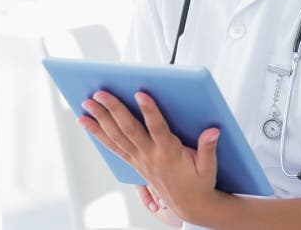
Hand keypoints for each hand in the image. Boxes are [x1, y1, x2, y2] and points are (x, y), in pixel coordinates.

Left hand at [78, 90, 221, 221]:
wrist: (189, 205)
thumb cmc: (200, 183)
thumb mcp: (209, 167)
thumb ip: (209, 148)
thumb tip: (213, 130)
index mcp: (169, 153)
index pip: (157, 128)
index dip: (149, 111)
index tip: (141, 94)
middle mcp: (150, 156)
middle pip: (129, 130)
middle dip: (113, 110)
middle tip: (101, 94)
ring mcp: (139, 160)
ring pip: (116, 136)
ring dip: (101, 119)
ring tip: (87, 104)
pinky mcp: (134, 162)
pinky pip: (113, 146)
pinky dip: (98, 134)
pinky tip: (87, 122)